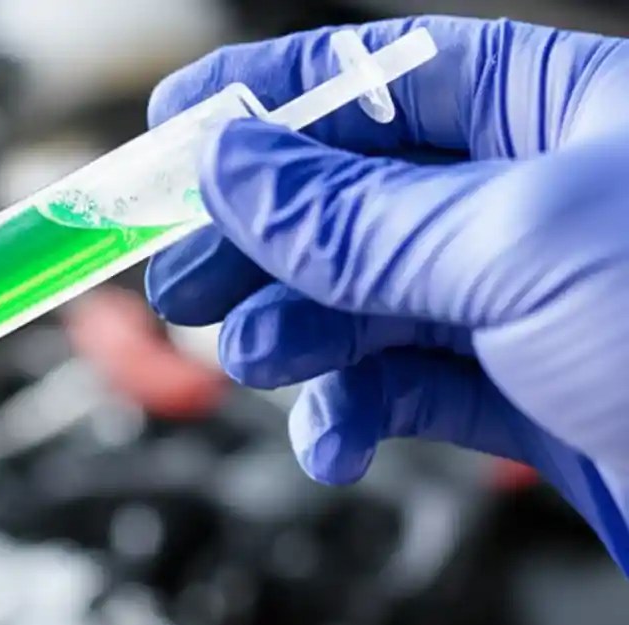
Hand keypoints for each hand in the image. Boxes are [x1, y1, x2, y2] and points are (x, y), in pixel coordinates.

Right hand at [145, 16, 628, 568]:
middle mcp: (529, 201)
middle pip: (348, 196)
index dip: (269, 96)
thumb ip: (359, 213)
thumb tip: (237, 168)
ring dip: (296, 333)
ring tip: (264, 359)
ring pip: (360, 300)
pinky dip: (349, 415)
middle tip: (186, 276)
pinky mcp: (519, 394)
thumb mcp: (519, 244)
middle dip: (260, 237)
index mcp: (554, 112)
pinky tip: (334, 440)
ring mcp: (521, 302)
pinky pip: (400, 388)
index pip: (378, 75)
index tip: (177, 124)